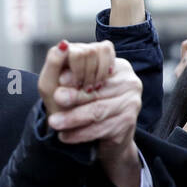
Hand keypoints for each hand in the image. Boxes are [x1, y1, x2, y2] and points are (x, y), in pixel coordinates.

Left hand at [39, 40, 143, 186]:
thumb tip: (61, 49)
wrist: (106, 137)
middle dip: (74, 96)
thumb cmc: (87, 104)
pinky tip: (65, 136)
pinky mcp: (128, 123)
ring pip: (98, 110)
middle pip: (97, 89)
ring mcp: (132, 103)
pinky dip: (80, 134)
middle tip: (56, 99)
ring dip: (73, 118)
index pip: (100, 64)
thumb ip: (68, 68)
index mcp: (118, 66)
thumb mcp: (77, 84)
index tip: (60, 79)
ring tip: (55, 122)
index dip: (78, 72)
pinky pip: (100, 129)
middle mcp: (129, 82)